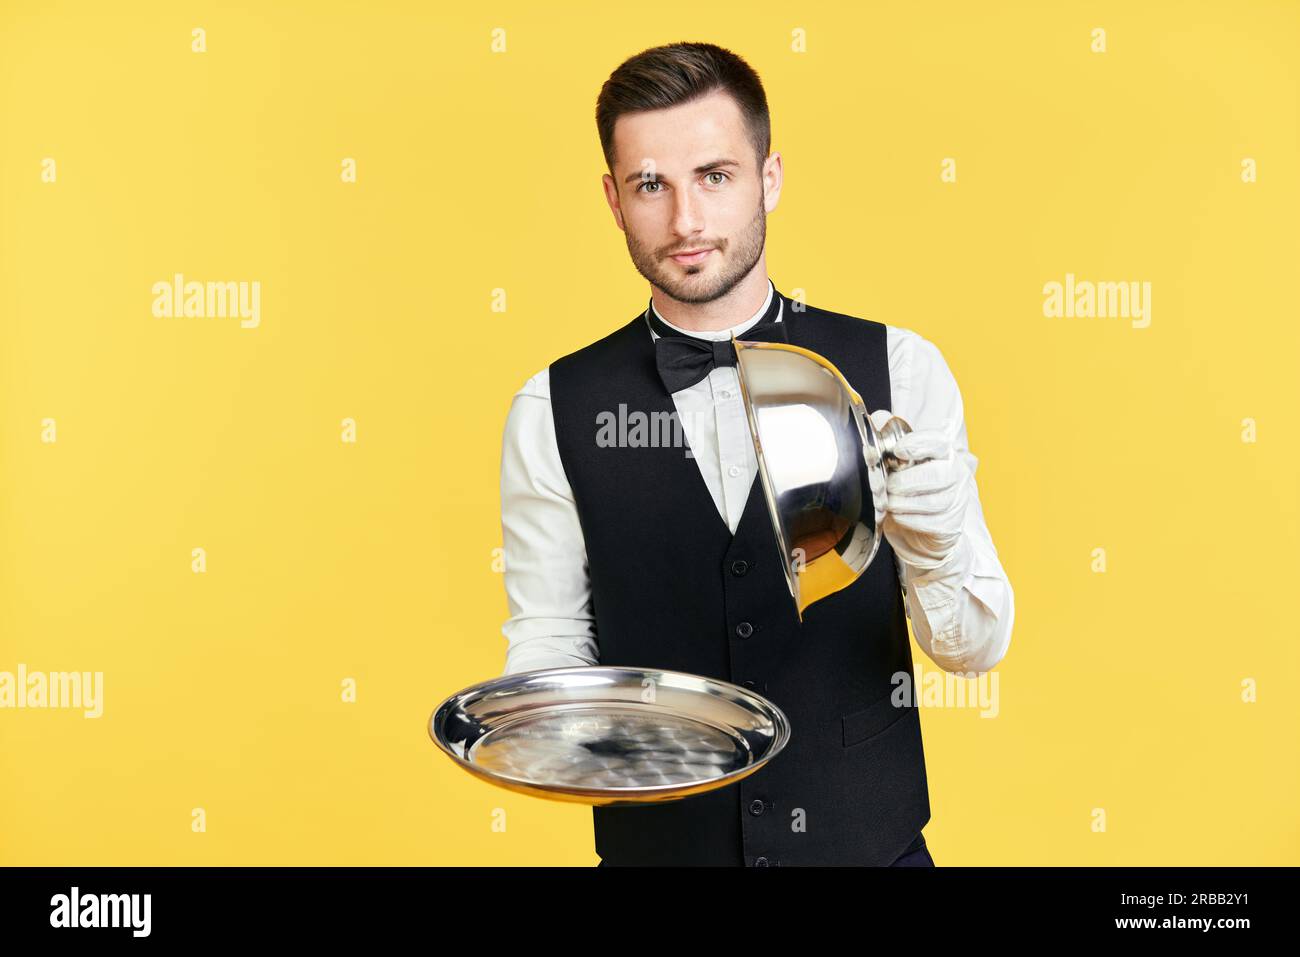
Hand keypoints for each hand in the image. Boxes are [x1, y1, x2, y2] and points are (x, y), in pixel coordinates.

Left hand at [879, 423, 971, 571]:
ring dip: (901, 502)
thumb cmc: (908, 485)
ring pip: (931, 502)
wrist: (921, 524)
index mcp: (943, 452)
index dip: (918, 444)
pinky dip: (905, 519)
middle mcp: (955, 474)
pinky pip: (926, 522)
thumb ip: (888, 436)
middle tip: (887, 485)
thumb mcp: (897, 459)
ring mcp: (955, 500)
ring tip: (887, 501)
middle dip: (905, 482)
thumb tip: (878, 418)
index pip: (938, 442)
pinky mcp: (949, 524)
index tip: (898, 450)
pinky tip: (896, 514)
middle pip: (937, 475)